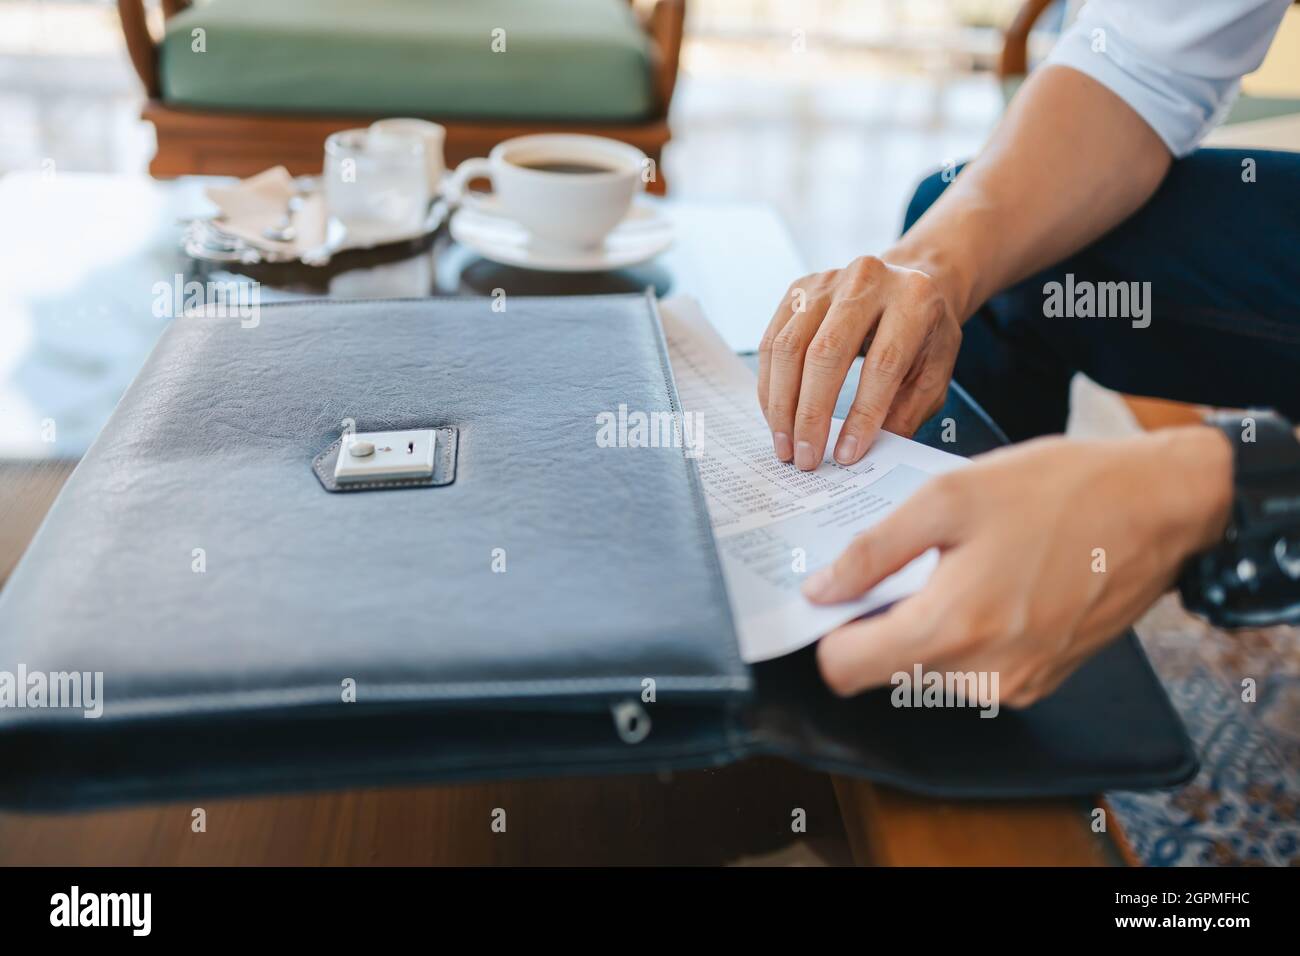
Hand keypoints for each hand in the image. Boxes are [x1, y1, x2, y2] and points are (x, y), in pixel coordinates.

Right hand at [757, 255, 961, 469]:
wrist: (910, 282)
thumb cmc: (925, 336)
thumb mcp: (935, 373)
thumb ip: (906, 411)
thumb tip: (862, 453)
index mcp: (914, 300)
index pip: (882, 364)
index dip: (862, 415)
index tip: (846, 455)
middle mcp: (867, 280)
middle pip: (826, 352)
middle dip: (811, 414)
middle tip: (806, 458)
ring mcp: (826, 282)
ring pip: (789, 348)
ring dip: (782, 405)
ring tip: (786, 446)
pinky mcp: (798, 290)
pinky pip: (772, 343)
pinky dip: (770, 387)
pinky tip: (778, 418)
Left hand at [801, 429, 1232, 707]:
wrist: (1160, 507)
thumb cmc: (1060, 491)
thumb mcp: (950, 497)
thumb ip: (872, 551)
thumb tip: (820, 591)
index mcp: (952, 628)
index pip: (844, 670)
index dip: (828, 630)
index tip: (837, 593)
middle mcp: (982, 676)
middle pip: (884, 670)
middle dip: (879, 621)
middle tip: (905, 563)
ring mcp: (1016, 685)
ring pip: (926, 672)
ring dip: (924, 625)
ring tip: (956, 565)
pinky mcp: (1041, 681)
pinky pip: (971, 671)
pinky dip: (965, 633)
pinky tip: (990, 582)